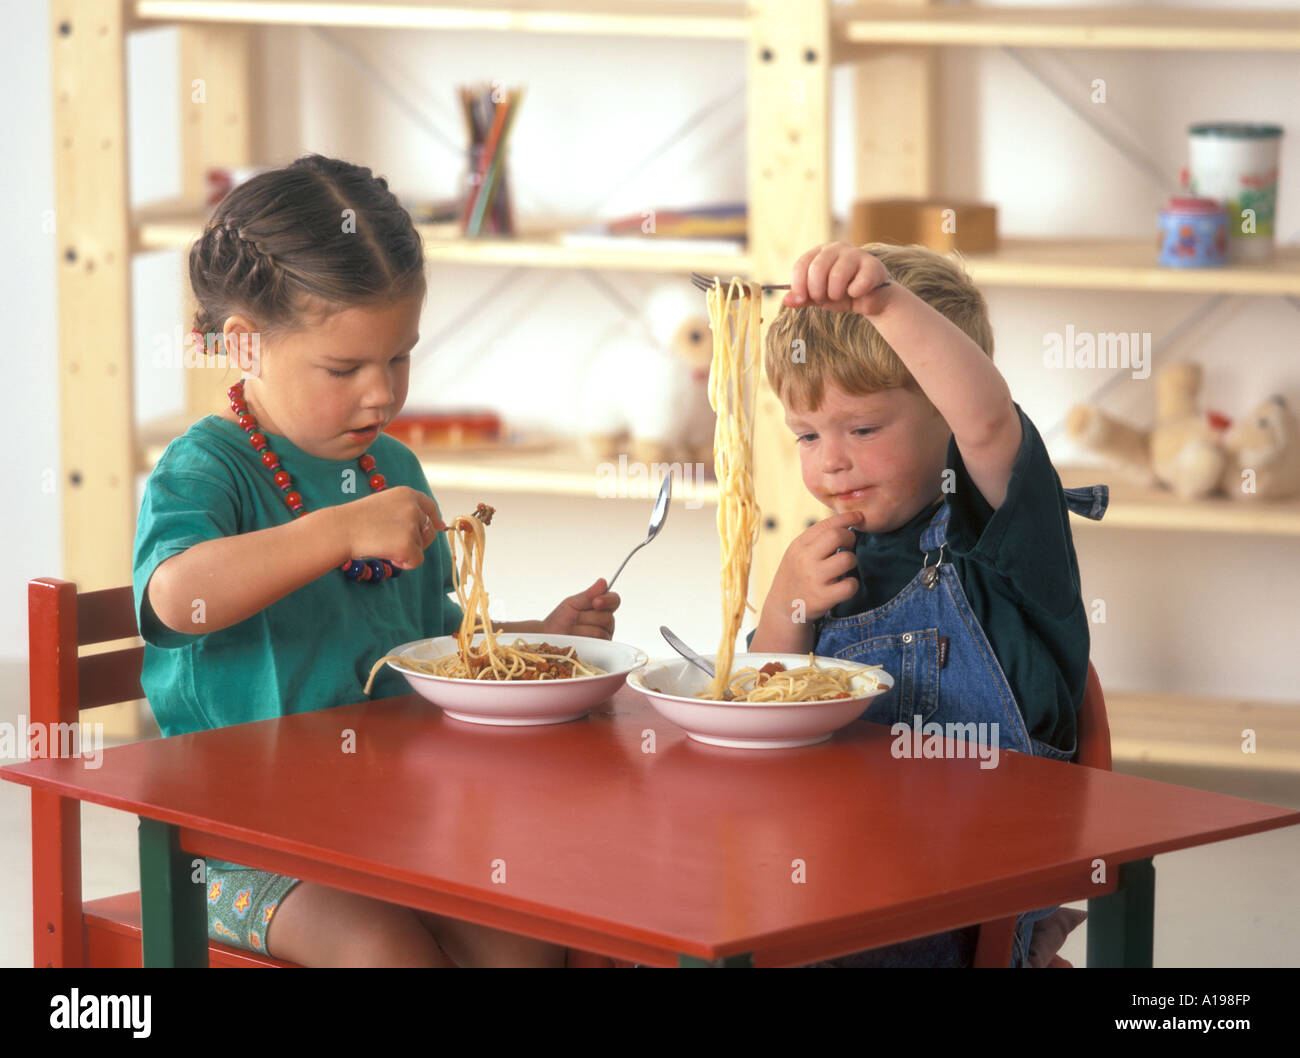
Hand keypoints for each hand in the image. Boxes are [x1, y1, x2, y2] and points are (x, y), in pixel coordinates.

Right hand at [335, 486, 445, 570]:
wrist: (340, 530)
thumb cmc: (357, 520)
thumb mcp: (384, 505)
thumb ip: (406, 511)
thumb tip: (434, 525)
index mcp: (407, 494)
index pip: (429, 505)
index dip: (435, 518)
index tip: (439, 526)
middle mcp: (413, 507)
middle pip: (429, 530)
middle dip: (418, 540)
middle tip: (396, 544)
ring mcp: (411, 526)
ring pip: (422, 546)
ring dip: (407, 551)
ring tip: (383, 545)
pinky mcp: (408, 545)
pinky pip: (416, 561)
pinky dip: (404, 563)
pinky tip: (387, 556)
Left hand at [540, 578, 620, 639]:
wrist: (548, 639)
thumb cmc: (559, 620)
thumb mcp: (571, 604)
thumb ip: (588, 595)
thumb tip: (603, 582)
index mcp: (602, 608)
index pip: (614, 600)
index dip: (608, 600)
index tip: (595, 602)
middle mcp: (606, 624)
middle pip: (607, 618)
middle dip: (586, 618)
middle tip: (574, 620)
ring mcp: (604, 639)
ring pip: (599, 632)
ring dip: (581, 631)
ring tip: (571, 632)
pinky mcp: (599, 653)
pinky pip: (595, 645)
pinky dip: (582, 641)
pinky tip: (575, 641)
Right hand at [763, 510, 862, 626]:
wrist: (782, 609)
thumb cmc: (797, 576)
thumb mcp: (798, 553)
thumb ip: (817, 538)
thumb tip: (846, 520)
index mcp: (799, 545)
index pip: (827, 524)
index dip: (847, 517)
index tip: (859, 517)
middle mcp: (805, 559)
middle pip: (837, 536)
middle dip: (850, 538)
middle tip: (848, 545)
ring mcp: (814, 578)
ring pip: (847, 559)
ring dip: (851, 562)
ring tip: (843, 568)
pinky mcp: (823, 598)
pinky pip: (850, 585)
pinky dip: (852, 584)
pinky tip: (844, 585)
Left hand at [784, 242, 892, 316]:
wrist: (870, 300)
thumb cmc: (842, 294)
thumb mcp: (818, 297)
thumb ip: (802, 298)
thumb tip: (786, 300)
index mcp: (820, 252)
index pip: (801, 264)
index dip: (798, 285)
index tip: (801, 299)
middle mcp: (836, 248)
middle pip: (817, 269)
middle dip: (816, 291)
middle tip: (822, 299)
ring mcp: (856, 254)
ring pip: (837, 276)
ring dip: (835, 294)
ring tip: (839, 296)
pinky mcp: (873, 265)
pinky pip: (857, 285)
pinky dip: (855, 294)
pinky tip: (857, 292)